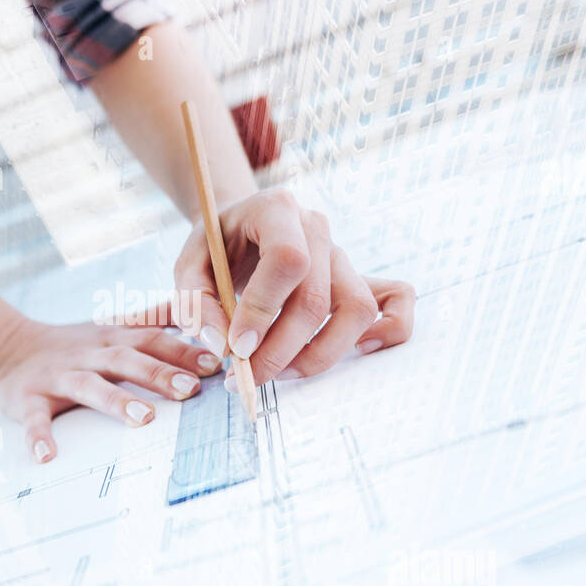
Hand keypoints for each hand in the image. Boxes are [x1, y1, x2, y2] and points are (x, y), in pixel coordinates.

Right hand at [0, 310, 221, 463]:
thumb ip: (155, 323)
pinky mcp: (29, 399)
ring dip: (116, 401)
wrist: (8, 347)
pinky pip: (34, 420)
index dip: (182, 350)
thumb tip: (206, 320)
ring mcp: (58, 376)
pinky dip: (39, 437)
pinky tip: (48, 456)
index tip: (214, 364)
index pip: (152, 338)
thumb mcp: (113, 328)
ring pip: (89, 386)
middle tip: (190, 390)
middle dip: (159, 374)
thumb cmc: (73, 345)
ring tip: (143, 419)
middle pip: (127, 360)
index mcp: (112, 339)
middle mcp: (88, 354)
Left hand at [173, 189, 415, 384]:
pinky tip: (354, 352)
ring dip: (319, 354)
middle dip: (280, 350)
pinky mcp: (358, 277)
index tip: (236, 347)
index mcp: (276, 209)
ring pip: (356, 309)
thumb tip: (220, 344)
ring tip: (280, 372)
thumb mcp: (188, 264)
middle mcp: (317, 229)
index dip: (263, 310)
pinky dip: (389, 330)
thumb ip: (194, 301)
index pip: (287, 260)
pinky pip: (396, 300)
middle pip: (316, 298)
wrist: (240, 227)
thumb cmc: (216, 246)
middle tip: (245, 376)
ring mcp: (343, 253)